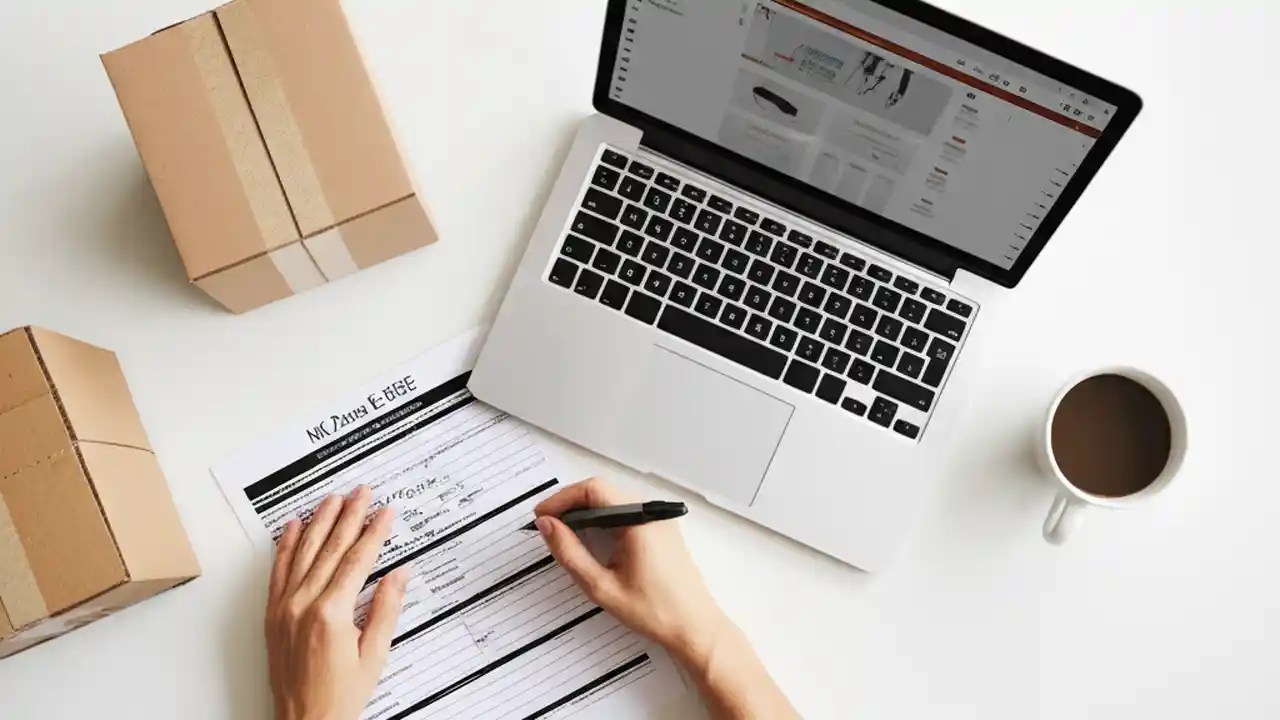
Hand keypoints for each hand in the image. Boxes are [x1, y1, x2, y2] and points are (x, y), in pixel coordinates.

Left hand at [265, 486, 409, 719]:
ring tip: (332, 499)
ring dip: (319, 522)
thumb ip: (386, 610)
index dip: (374, 532)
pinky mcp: (272, 616)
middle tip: (362, 492)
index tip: (385, 512)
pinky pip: (278, 571)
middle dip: (349, 516)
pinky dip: (284, 545)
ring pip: (303, 553)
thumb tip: (398, 575)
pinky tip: (291, 527)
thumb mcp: (374, 656)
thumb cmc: (339, 698)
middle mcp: (303, 605)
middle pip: (330, 548)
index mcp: (331, 614)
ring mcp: (284, 608)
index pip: (357, 560)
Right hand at [532, 478, 730, 664]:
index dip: (562, 498)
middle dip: (571, 504)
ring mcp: (660, 519)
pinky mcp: (662, 529)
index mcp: (639, 520)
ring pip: (614, 500)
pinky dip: (604, 519)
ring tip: (565, 534)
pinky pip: (627, 513)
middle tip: (548, 526)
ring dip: (587, 511)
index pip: (593, 489)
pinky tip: (591, 539)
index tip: (542, 516)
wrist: (694, 628)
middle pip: (602, 491)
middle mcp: (652, 513)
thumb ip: (569, 552)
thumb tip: (547, 526)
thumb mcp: (601, 586)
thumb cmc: (655, 611)